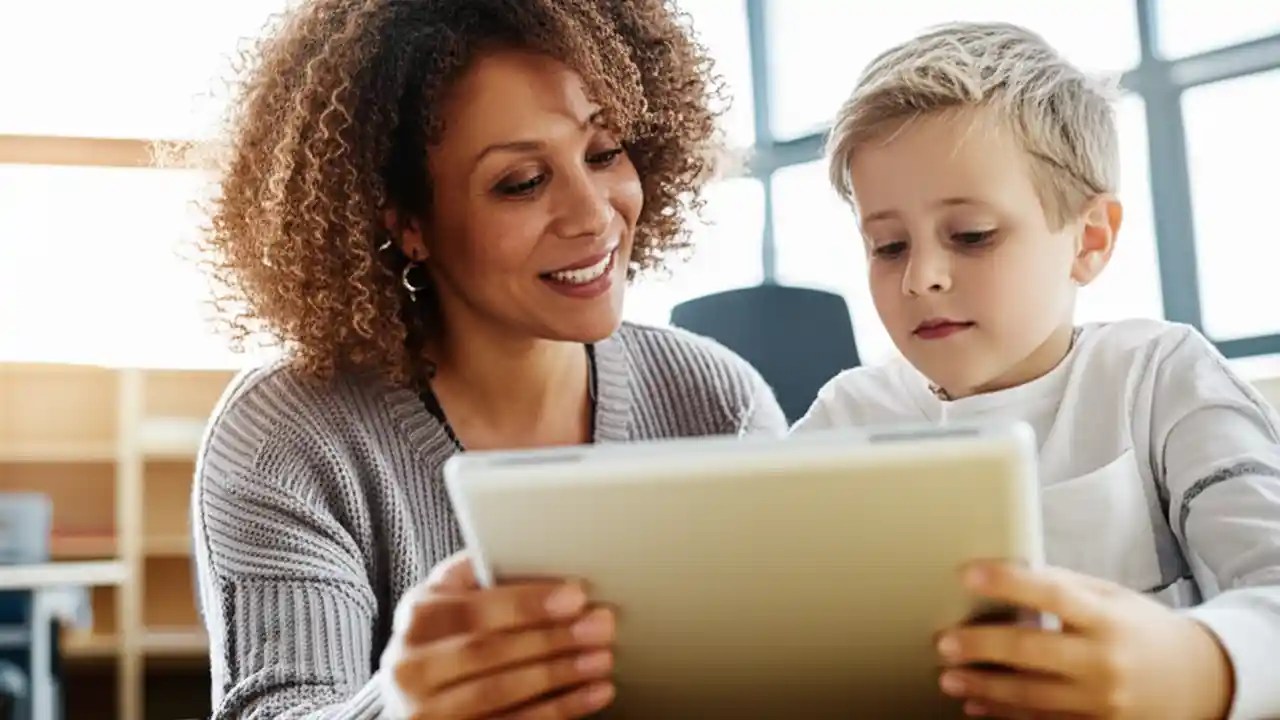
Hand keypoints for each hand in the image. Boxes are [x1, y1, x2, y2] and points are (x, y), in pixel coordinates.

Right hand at [380, 552, 616, 718]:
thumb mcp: (448, 597)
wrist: (416, 685)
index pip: (475, 611)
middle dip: (551, 639)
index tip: (575, 596)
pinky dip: (558, 710)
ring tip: (601, 659)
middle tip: (600, 626)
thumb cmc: (444, 632)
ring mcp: (428, 710)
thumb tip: (539, 549)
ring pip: (500, 693)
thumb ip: (479, 576)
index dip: (527, 604)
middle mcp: (413, 668)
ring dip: (560, 675)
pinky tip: (592, 693)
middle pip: (488, 653)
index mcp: (418, 619)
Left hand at [934, 561, 1233, 718]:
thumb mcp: (1111, 597)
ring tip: (948, 677)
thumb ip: (1062, 587)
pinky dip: (1005, 714)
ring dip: (984, 687)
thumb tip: (1005, 574)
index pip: (1052, 593)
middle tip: (944, 642)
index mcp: (1107, 617)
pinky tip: (976, 705)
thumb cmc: (1140, 629)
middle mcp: (1104, 660)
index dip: (1009, 583)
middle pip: (1032, 651)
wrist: (1197, 681)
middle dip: (982, 647)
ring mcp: (1102, 700)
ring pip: (1031, 696)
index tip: (968, 574)